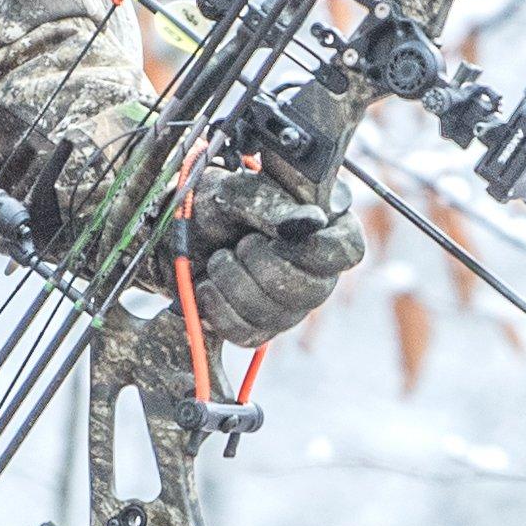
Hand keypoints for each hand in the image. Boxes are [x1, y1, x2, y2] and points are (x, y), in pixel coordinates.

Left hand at [181, 157, 362, 349]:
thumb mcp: (237, 192)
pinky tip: (210, 285)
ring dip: (234, 282)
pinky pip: (248, 333)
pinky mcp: (262, 329)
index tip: (279, 238)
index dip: (318, 250)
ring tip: (220, 259)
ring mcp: (292, 306)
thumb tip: (310, 221)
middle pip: (313, 291)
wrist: (178, 236)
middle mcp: (317, 272)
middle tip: (242, 242)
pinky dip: (218, 307)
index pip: (348, 251)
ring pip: (277, 316)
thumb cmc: (215, 205)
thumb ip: (273, 204)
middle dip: (263, 266)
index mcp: (325, 228)